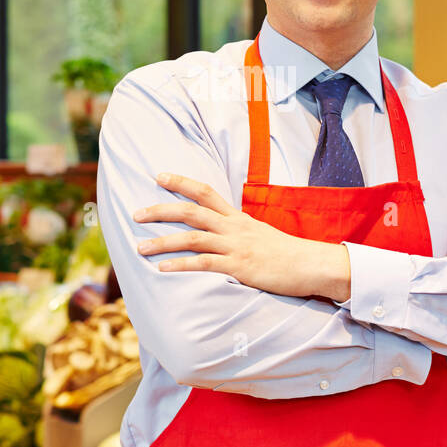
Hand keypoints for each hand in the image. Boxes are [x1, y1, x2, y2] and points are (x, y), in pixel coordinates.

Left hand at [132, 173, 350, 300]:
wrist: (311, 264)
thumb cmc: (285, 253)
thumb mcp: (259, 234)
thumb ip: (237, 231)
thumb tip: (219, 232)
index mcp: (237, 217)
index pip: (205, 192)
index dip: (180, 182)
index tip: (158, 176)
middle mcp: (233, 227)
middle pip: (190, 211)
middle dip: (160, 211)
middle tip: (135, 213)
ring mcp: (235, 246)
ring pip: (192, 238)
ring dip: (162, 242)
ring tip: (139, 247)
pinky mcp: (239, 267)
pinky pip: (204, 264)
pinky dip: (181, 266)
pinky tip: (162, 269)